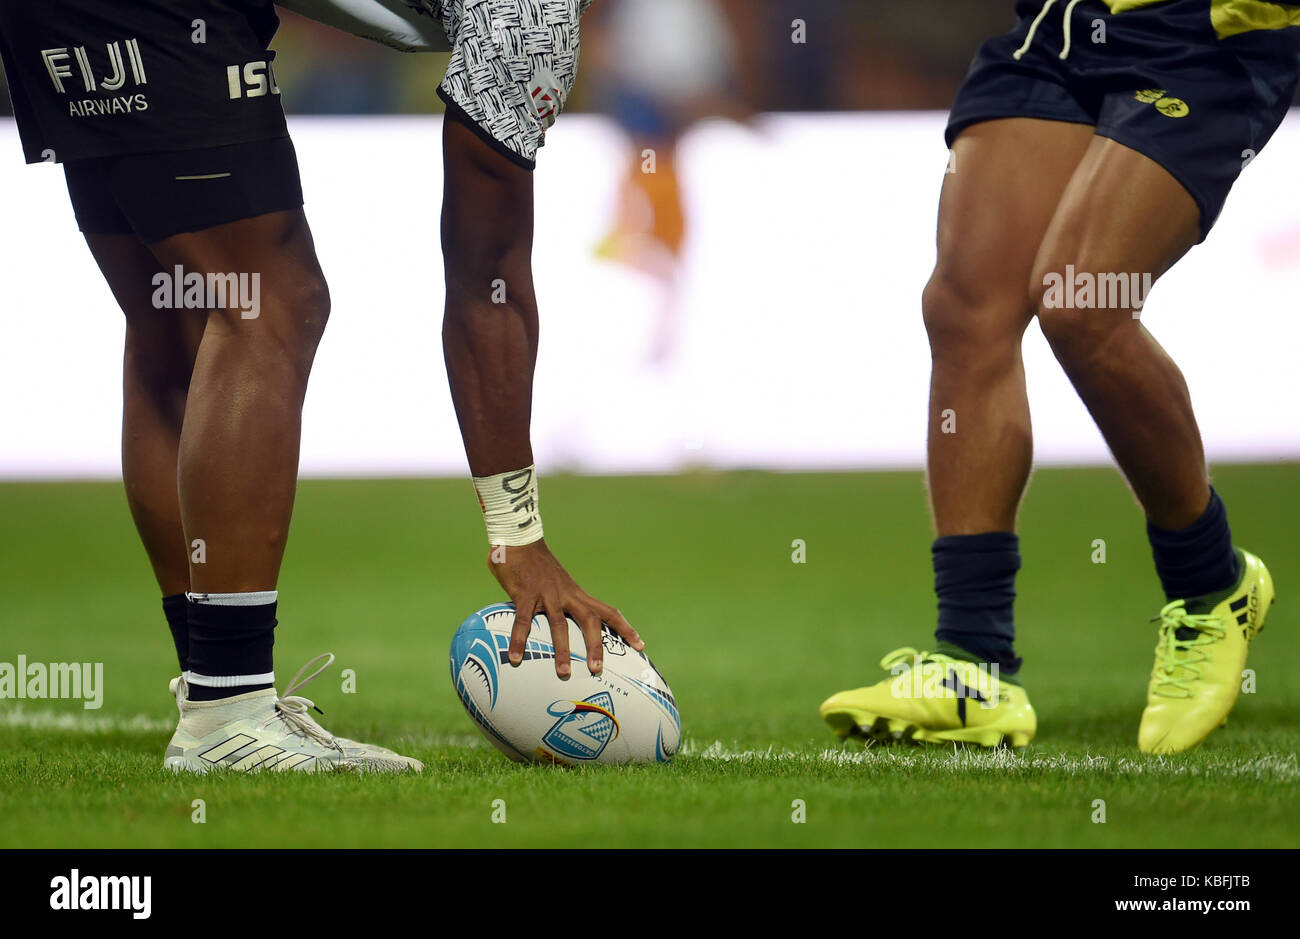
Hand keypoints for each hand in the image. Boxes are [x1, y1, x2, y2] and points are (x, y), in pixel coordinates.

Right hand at [487, 539, 642, 677]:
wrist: (520, 539)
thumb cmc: (537, 565)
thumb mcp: (557, 584)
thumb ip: (559, 602)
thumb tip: (555, 624)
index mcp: (577, 594)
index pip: (608, 611)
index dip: (625, 629)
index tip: (639, 646)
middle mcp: (567, 594)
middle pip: (590, 621)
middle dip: (596, 646)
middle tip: (598, 670)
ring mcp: (547, 594)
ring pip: (560, 625)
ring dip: (562, 650)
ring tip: (564, 673)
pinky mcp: (525, 594)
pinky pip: (523, 621)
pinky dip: (519, 640)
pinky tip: (516, 657)